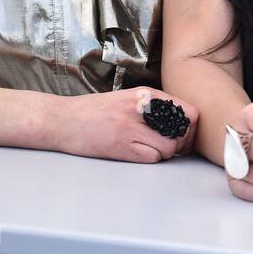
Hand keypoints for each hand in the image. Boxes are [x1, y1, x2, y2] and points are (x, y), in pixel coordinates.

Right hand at [51, 88, 199, 162]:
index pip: (187, 110)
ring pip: (169, 147)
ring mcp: (131, 128)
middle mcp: (141, 108)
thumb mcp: (126, 98)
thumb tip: (179, 121)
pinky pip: (151, 158)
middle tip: (169, 145)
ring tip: (150, 148)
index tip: (183, 133)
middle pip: (182, 131)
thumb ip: (152, 106)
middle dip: (180, 142)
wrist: (61, 120)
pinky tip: (137, 153)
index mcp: (145, 94)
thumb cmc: (94, 111)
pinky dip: (149, 159)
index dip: (190, 126)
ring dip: (164, 152)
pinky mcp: (120, 146)